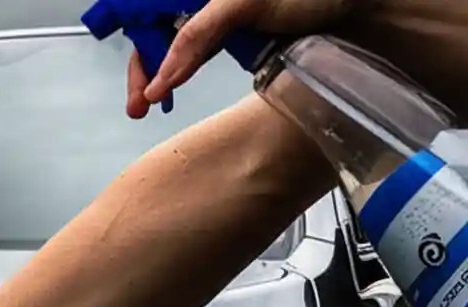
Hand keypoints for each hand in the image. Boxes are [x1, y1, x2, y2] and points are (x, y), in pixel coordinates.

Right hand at [127, 0, 367, 117]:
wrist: (360, 1)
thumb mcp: (245, 4)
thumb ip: (198, 36)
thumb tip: (158, 82)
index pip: (148, 14)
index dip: (133, 45)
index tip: (132, 84)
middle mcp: (203, 2)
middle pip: (156, 32)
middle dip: (144, 69)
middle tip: (139, 109)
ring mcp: (219, 17)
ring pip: (174, 46)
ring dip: (159, 75)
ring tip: (151, 105)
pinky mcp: (235, 34)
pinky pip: (197, 52)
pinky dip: (182, 72)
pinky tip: (176, 90)